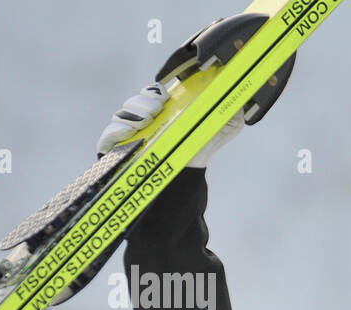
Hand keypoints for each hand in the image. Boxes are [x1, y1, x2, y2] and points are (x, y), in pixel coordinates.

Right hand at [96, 82, 242, 168]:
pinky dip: (116, 131)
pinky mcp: (117, 149)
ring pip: (122, 115)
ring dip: (133, 114)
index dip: (155, 91)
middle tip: (157, 108)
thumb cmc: (201, 146)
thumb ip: (232, 111)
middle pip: (136, 102)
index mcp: (165, 107)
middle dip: (145, 101)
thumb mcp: (224, 126)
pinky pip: (109, 136)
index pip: (153, 92)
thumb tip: (240, 95)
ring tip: (146, 120)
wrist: (188, 176)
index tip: (164, 95)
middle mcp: (145, 116)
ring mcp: (130, 132)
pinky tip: (129, 132)